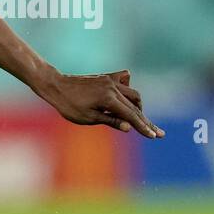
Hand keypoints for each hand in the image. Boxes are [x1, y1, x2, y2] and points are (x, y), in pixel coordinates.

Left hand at [40, 69, 163, 137]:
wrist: (55, 85)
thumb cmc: (68, 105)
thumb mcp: (87, 118)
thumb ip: (110, 121)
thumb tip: (129, 127)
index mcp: (108, 99)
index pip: (131, 116)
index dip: (144, 127)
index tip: (155, 136)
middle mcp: (113, 88)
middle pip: (135, 106)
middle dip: (146, 121)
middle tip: (158, 134)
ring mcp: (111, 81)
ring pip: (133, 94)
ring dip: (138, 107)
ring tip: (139, 120)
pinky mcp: (107, 77)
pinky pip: (125, 80)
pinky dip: (128, 89)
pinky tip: (125, 98)